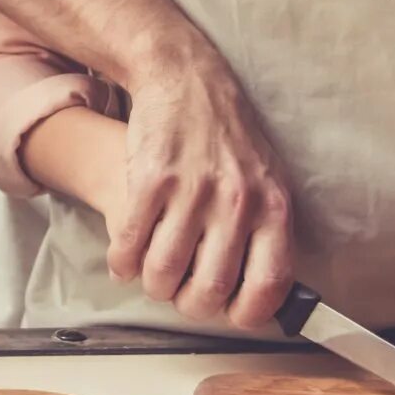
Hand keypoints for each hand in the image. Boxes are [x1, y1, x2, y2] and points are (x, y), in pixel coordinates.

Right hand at [111, 47, 296, 328]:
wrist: (187, 80)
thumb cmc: (229, 138)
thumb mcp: (268, 180)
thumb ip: (268, 233)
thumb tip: (266, 295)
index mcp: (272, 207)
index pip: (267, 287)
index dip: (244, 314)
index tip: (229, 313)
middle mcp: (235, 202)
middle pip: (208, 290)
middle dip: (188, 305)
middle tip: (181, 295)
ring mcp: (190, 191)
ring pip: (162, 274)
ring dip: (152, 285)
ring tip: (152, 276)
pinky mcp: (149, 180)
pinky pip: (129, 245)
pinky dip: (122, 262)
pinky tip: (125, 259)